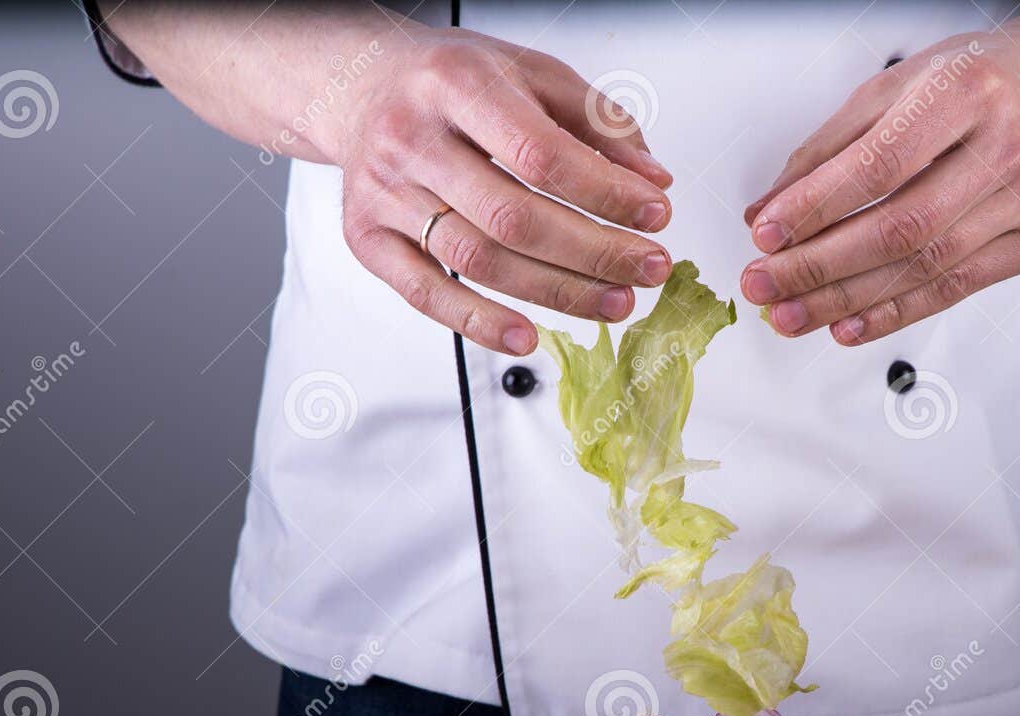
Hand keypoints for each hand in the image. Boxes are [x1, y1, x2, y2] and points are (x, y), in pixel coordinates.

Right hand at [336, 29, 674, 354]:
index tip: (656, 216)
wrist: (362, 84)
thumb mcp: (533, 74)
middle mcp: (412, 137)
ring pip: (479, 261)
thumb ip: (600, 122)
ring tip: (614, 303)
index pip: (543, 154)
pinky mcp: (367, 237)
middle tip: (649, 269)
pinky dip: (480, 323)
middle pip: (514, 217)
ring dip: (557, 293)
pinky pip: (426, 294)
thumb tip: (654, 180)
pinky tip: (528, 336)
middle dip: (595, 253)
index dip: (607, 193)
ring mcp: (386, 192)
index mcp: (457, 83)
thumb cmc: (454, 82)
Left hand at [740, 30, 1019, 345]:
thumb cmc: (974, 84)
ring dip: (847, 300)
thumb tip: (768, 212)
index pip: (879, 164)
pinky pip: (955, 289)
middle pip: (901, 227)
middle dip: (820, 266)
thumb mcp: (893, 89)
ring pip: (925, 267)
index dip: (816, 207)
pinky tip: (849, 324)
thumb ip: (828, 149)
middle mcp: (1007, 144)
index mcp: (967, 91)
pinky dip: (894, 312)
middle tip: (766, 286)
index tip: (767, 235)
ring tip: (793, 314)